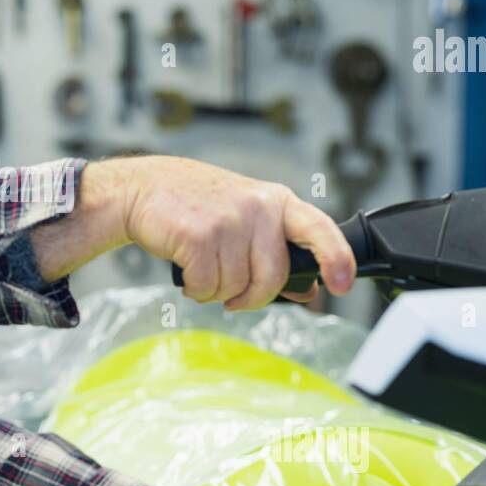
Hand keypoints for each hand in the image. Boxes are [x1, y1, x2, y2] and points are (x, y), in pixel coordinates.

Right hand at [116, 155, 355, 308]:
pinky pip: (208, 287)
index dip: (336, 260)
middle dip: (252, 297)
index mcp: (275, 201)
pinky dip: (196, 290)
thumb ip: (276, 249)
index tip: (342, 285)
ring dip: (217, 291)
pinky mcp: (199, 237)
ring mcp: (228, 221)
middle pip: (272, 278)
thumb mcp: (244, 216)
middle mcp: (257, 208)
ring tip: (202, 268)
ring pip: (237, 287)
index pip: (319, 229)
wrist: (143, 189)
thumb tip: (308, 290)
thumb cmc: (195, 204)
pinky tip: (187, 270)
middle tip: (234, 296)